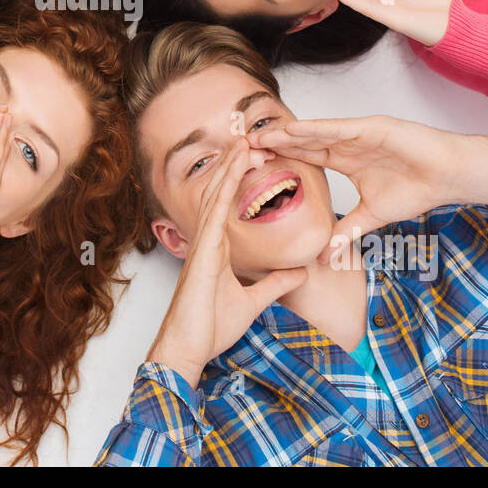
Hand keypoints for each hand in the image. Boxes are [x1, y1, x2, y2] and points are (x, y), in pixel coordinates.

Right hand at [146, 142, 309, 386]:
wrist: (187, 349)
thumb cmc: (209, 328)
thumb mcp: (253, 302)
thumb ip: (275, 284)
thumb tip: (299, 273)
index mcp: (217, 249)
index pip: (229, 205)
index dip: (240, 180)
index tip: (255, 158)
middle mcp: (208, 241)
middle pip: (221, 193)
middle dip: (235, 165)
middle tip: (251, 137)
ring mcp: (203, 245)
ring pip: (216, 195)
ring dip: (230, 168)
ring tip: (243, 141)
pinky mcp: (203, 253)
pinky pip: (215, 214)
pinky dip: (224, 189)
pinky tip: (233, 170)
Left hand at [248, 116, 465, 258]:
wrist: (448, 176)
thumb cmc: (416, 189)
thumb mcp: (372, 216)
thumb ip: (346, 232)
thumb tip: (324, 257)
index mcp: (344, 160)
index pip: (304, 159)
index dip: (280, 160)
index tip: (252, 164)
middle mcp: (347, 143)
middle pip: (303, 142)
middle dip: (274, 143)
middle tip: (242, 145)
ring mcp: (358, 133)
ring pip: (316, 133)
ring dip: (288, 134)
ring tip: (260, 135)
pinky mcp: (372, 127)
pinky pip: (339, 128)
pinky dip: (317, 129)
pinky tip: (294, 129)